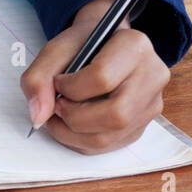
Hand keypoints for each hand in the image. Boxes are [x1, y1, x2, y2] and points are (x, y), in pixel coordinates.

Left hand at [20, 0, 170, 153]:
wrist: (101, 46)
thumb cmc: (80, 45)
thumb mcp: (54, 50)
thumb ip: (38, 78)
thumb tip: (39, 116)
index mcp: (135, 46)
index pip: (103, 78)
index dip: (70, 87)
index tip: (58, 82)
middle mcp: (153, 76)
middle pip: (115, 115)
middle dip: (73, 117)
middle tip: (57, 105)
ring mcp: (151, 104)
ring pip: (110, 137)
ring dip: (71, 133)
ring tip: (59, 115)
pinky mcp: (141, 125)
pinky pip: (108, 146)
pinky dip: (79, 140)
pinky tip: (70, 124)